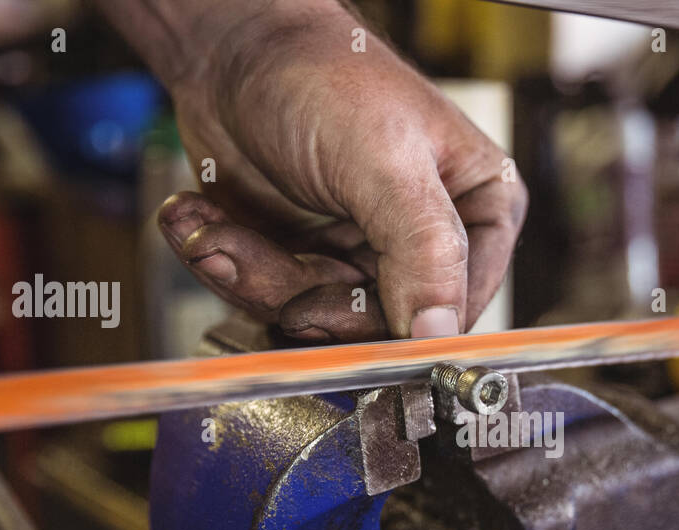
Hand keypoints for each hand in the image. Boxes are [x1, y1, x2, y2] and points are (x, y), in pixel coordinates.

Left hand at [130, 0, 526, 342]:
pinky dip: (225, 262)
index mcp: (478, 213)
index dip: (394, 327)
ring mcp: (361, 257)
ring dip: (247, 273)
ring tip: (210, 228)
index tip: (328, 319)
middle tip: (246, 258)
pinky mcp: (305, 262)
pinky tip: (200, 222)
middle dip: (296, 292)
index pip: (452, 309)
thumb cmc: (323, 75)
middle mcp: (426, 245)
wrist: (232, 48)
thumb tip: (439, 331)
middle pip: (374, 323)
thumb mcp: (384, 161)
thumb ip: (423, 250)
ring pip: (311, 315)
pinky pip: (268, 298)